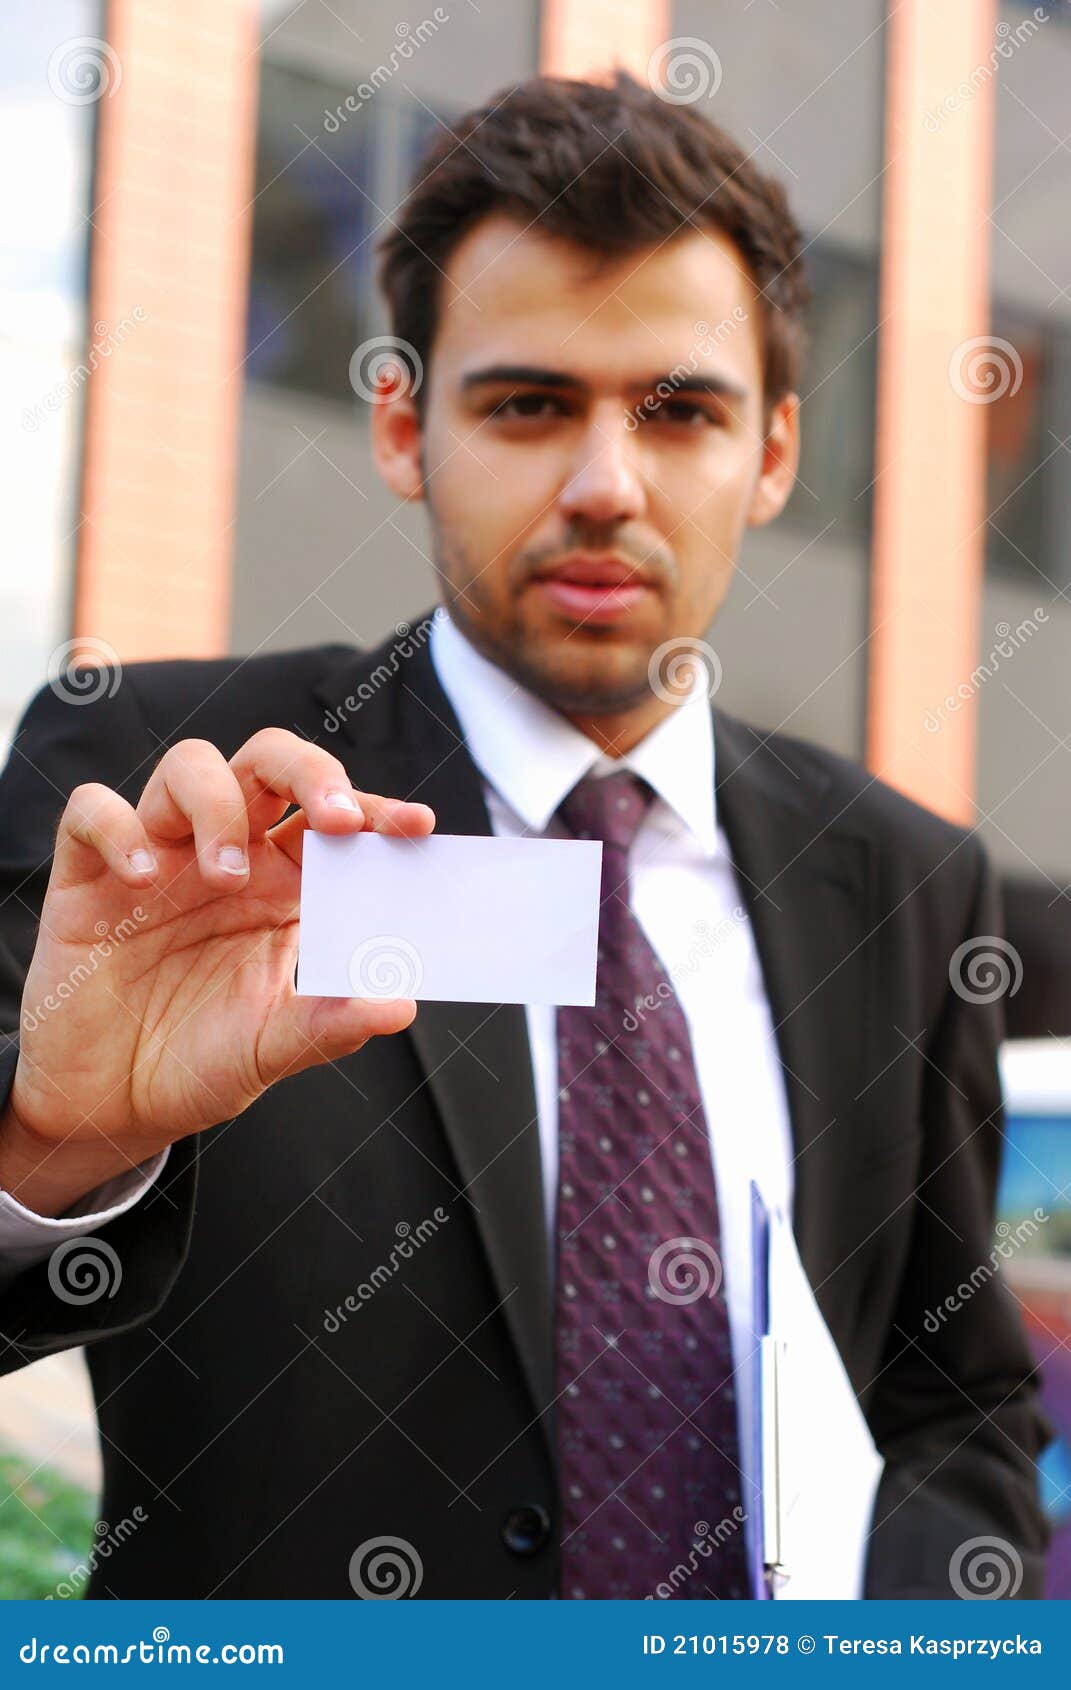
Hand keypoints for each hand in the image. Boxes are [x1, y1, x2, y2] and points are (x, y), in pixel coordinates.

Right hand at [0, 728, 433, 1214]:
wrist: (109, 1106)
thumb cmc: (197, 1064)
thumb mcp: (271, 1050)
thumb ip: (330, 1026)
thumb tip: (401, 1006)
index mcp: (281, 886)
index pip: (332, 819)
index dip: (376, 809)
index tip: (416, 827)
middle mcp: (226, 856)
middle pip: (268, 763)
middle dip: (310, 772)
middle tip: (336, 818)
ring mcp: (157, 857)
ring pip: (189, 766)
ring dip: (218, 806)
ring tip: (226, 874)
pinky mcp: (88, 876)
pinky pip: (92, 811)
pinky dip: (119, 830)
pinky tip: (141, 879)